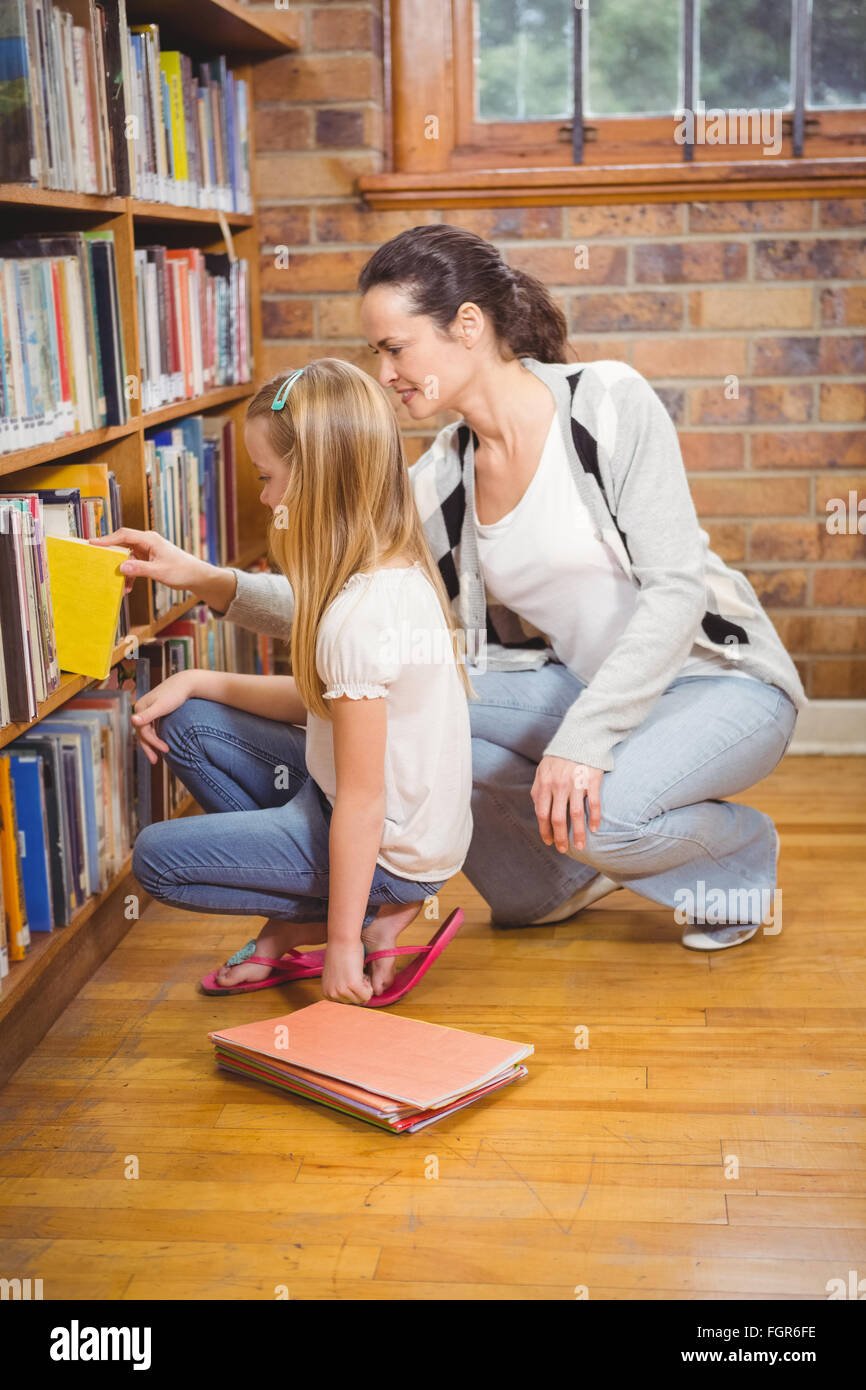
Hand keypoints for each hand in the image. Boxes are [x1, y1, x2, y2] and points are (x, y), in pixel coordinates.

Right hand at [89, 527, 204, 596]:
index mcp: (149, 539)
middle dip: (111, 555)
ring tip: (118, 583)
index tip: (92, 543)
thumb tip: (121, 567)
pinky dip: (130, 575)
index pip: (124, 535)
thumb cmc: (181, 570)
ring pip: (127, 557)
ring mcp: (147, 551)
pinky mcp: (149, 559)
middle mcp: (147, 542)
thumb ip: (139, 569)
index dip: (107, 539)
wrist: (195, 576)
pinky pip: (134, 565)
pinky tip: (128, 587)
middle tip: (98, 562)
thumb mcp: (159, 571)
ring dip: (122, 570)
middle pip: (122, 544)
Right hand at [131, 670, 197, 765]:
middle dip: (148, 747)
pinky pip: (152, 727)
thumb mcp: (162, 706)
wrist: (185, 683)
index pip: (143, 731)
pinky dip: (155, 736)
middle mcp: (141, 709)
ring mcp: (148, 710)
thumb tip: (132, 720)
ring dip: (151, 744)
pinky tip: (160, 743)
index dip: (153, 742)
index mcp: (140, 708)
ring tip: (157, 757)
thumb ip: (147, 715)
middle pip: (142, 732)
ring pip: (146, 731)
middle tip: (155, 761)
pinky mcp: (155, 711)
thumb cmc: (175, 694)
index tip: (166, 750)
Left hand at [322, 940, 372, 1005]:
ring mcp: (341, 991)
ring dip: (364, 986)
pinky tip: (361, 972)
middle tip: (355, 973)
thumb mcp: (335, 976)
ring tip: (357, 972)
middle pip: (354, 1002)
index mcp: (326, 994)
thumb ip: (340, 989)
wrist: (342, 940)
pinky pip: (368, 994)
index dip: (352, 991)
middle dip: (359, 989)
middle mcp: (332, 994)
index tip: (349, 977)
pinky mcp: (352, 985)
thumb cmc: (339, 954)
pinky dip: (369, 985)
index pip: (346, 1003)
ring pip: (362, 999)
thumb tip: (354, 1000)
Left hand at [532, 755, 603, 853]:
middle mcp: (559, 785)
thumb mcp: (543, 770)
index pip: (542, 813)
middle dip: (560, 837)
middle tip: (563, 849)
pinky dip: (594, 818)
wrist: (580, 737)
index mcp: (545, 784)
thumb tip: (537, 809)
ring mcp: (576, 783)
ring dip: (578, 833)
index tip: (548, 841)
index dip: (545, 830)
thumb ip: (538, 789)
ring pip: (576, 815)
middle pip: (558, 818)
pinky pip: (594, 803)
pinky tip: (594, 829)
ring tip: (580, 846)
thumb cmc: (560, 756)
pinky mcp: (592, 780)